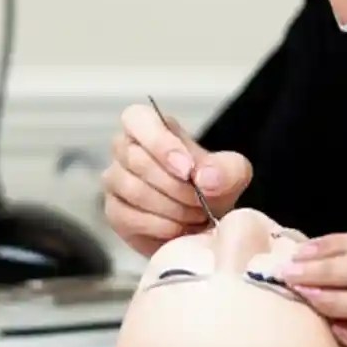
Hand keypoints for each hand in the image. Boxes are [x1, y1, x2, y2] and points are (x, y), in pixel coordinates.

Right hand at [102, 103, 251, 256]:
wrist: (203, 222)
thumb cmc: (210, 187)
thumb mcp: (232, 173)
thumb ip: (226, 169)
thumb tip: (205, 178)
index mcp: (149, 126)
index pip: (137, 119)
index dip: (161, 144)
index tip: (187, 169)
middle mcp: (125, 148)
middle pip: (136, 160)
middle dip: (175, 185)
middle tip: (200, 200)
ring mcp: (115, 180)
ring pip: (133, 189)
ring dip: (170, 207)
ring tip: (195, 215)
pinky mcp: (114, 211)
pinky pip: (128, 217)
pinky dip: (159, 225)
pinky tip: (178, 227)